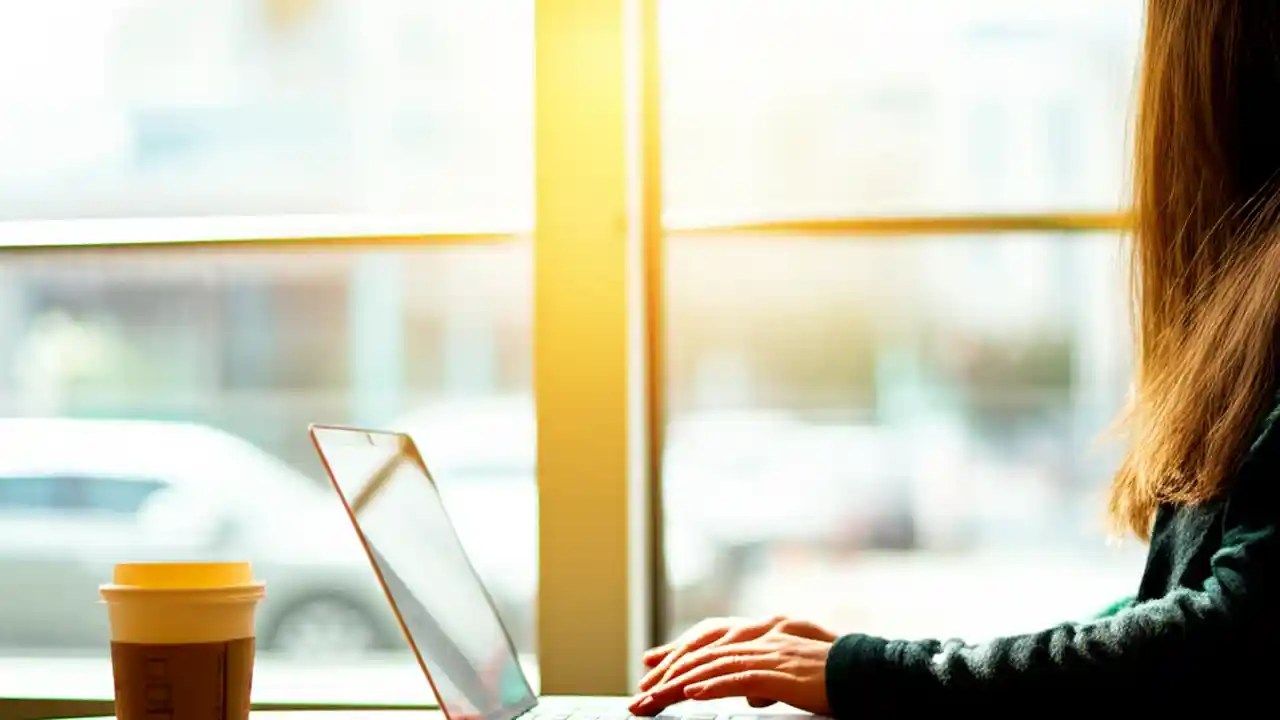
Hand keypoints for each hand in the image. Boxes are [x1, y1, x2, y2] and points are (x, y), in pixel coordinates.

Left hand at [631, 617, 834, 715]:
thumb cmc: (837, 681)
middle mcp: (763, 640)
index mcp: (764, 638)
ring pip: (714, 667)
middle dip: (666, 678)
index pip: (710, 645)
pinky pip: (741, 678)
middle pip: (704, 656)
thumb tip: (750, 696)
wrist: (873, 675)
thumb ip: (768, 680)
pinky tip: (692, 694)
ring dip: (678, 686)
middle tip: (639, 699)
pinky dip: (713, 686)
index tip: (651, 671)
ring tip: (652, 701)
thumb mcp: (794, 679)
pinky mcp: (783, 673)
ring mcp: (772, 654)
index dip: (678, 656)